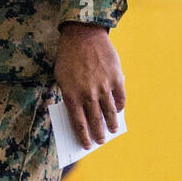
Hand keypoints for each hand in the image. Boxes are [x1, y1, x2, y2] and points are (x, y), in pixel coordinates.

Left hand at [54, 23, 124, 149]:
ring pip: (109, 112)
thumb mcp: (61, 78)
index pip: (79, 123)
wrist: (83, 36)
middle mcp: (88, 94)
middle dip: (98, 134)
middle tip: (101, 141)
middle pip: (95, 120)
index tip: (86, 145)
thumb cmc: (68, 58)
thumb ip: (70, 96)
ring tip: (112, 130)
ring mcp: (104, 86)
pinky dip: (119, 106)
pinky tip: (118, 111)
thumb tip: (81, 115)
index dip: (83, 137)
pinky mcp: (116, 77)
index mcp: (72, 95)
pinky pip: (120, 97)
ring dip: (111, 124)